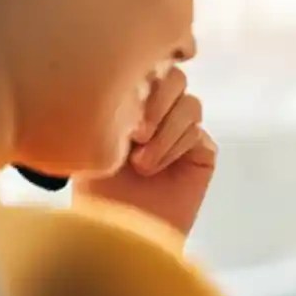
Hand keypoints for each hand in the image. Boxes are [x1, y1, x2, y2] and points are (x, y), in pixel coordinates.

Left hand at [75, 67, 216, 236]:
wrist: (119, 231)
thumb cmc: (97, 189)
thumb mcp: (93, 138)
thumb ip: (114, 103)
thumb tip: (127, 80)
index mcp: (133, 99)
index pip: (147, 64)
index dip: (139, 74)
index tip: (116, 101)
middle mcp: (161, 111)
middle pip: (176, 76)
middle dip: (156, 100)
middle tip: (134, 131)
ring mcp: (184, 131)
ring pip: (190, 105)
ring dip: (164, 130)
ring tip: (140, 161)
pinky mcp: (203, 153)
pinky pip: (198, 134)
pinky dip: (174, 147)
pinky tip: (154, 168)